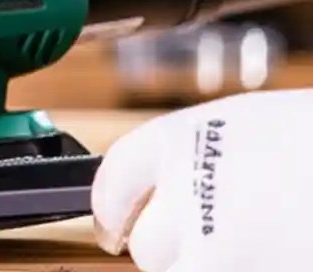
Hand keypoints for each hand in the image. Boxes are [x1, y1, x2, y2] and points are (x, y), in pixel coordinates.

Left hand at [92, 89, 312, 270]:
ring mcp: (216, 247)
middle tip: (209, 241)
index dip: (110, 209)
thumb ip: (192, 159)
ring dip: (204, 265)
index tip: (112, 228)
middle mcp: (186, 193)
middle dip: (171, 251)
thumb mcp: (246, 127)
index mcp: (178, 140)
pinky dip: (242, 268)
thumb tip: (160, 195)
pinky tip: (275, 253)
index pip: (114, 180)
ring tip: (258, 239)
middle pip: (148, 246)